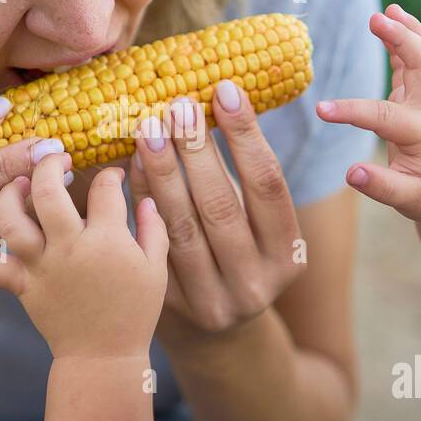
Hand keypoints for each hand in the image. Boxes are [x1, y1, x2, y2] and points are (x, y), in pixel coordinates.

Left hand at [0, 156, 168, 358]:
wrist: (103, 357)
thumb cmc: (134, 312)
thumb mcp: (156, 269)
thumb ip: (154, 229)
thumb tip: (146, 199)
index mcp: (108, 241)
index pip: (105, 190)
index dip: (109, 176)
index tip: (111, 178)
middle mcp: (69, 248)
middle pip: (48, 192)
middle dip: (48, 164)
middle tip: (54, 157)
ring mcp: (41, 268)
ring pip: (12, 222)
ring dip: (9, 195)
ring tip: (18, 182)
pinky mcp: (22, 287)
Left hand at [126, 78, 302, 334]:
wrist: (217, 330)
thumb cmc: (238, 252)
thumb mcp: (259, 226)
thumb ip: (245, 177)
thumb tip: (219, 96)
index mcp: (289, 255)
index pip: (269, 185)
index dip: (247, 135)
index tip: (225, 90)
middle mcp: (255, 283)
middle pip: (222, 205)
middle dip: (197, 149)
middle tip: (177, 104)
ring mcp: (211, 300)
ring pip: (181, 225)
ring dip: (163, 170)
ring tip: (148, 126)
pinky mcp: (170, 306)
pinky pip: (150, 242)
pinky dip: (140, 199)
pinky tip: (131, 164)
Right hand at [315, 3, 420, 229]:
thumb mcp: (408, 202)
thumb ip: (381, 186)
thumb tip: (350, 173)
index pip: (384, 116)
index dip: (352, 111)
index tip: (320, 111)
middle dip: (403, 40)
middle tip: (376, 18)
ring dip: (411, 30)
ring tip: (389, 9)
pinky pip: (416, 62)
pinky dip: (406, 39)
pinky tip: (390, 20)